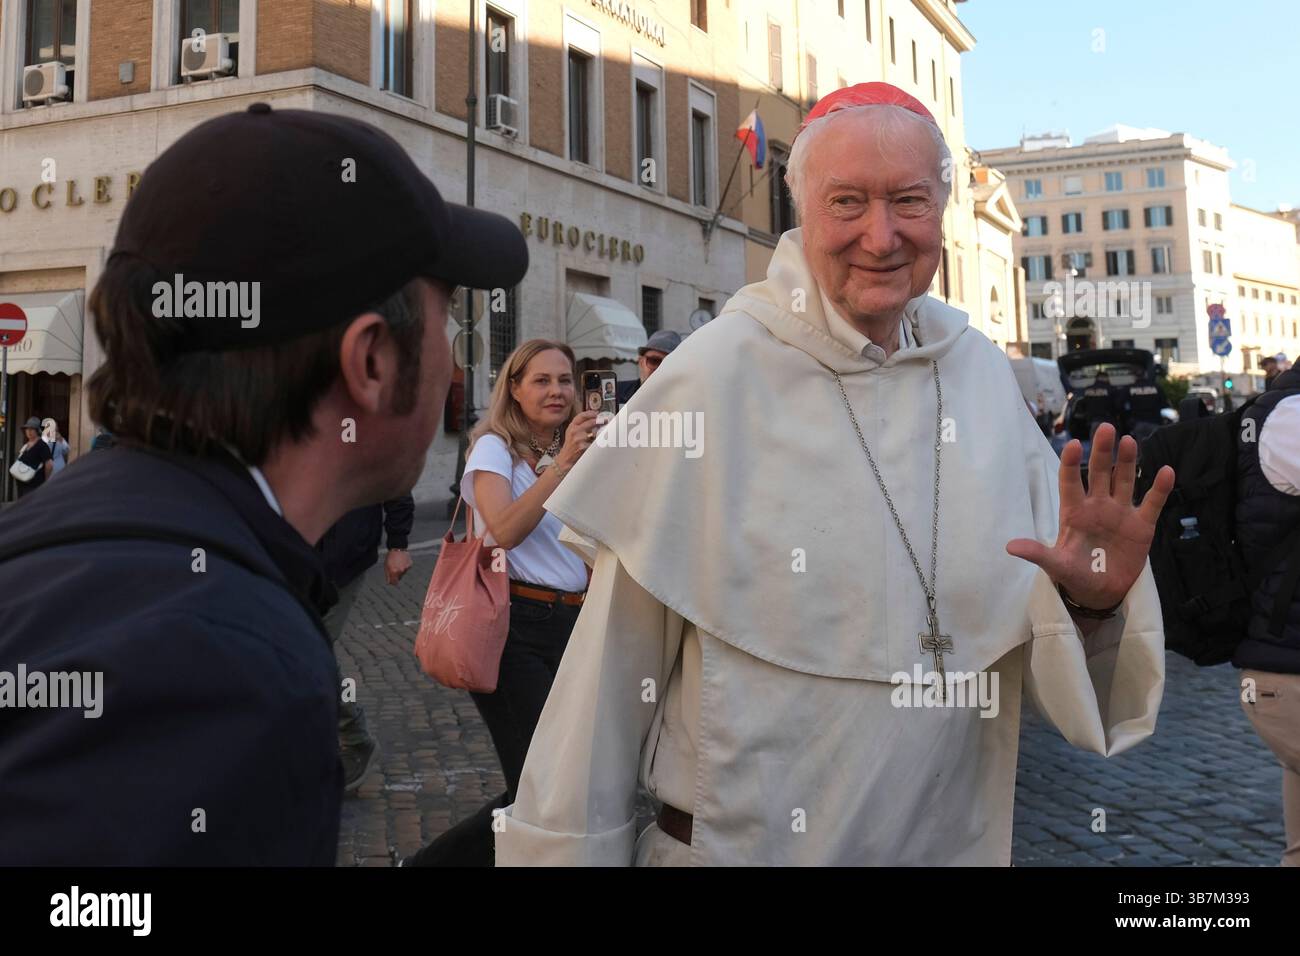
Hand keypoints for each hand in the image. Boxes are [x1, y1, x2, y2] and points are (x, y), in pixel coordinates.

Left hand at [384, 548, 411, 584]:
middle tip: (393, 568)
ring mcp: (406, 568)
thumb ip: (387, 575)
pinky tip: (402, 561)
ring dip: (400, 570)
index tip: (391, 581)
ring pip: (403, 573)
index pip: (395, 582)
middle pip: (399, 578)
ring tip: (397, 563)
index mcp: (394, 572)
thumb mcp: (386, 566)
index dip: (392, 582)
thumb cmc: (390, 556)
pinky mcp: (410, 564)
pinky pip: (407, 568)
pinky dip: (404, 566)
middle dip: (396, 575)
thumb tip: (389, 582)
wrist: (397, 547)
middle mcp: (401, 571)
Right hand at [556, 410, 600, 470]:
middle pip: (591, 422)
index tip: (598, 413)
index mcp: (572, 426)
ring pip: (595, 433)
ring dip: (599, 434)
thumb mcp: (571, 433)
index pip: (582, 416)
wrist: (565, 459)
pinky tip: (595, 446)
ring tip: (601, 436)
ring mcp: (578, 439)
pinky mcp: (583, 446)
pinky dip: (596, 444)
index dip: (591, 413)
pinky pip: (594, 443)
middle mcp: (574, 431)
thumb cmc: (570, 446)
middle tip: (605, 421)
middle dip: (600, 421)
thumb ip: (580, 425)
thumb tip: (594, 419)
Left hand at [1006, 424, 1173, 610]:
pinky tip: (1166, 471)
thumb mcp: (1056, 565)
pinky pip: (1152, 503)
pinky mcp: (1142, 525)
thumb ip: (1038, 553)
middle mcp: (1097, 506)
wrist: (1101, 592)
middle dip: (1102, 452)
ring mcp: (1120, 513)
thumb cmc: (1075, 574)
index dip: (1070, 463)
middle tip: (1106, 428)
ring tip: (1129, 441)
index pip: (1070, 481)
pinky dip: (1160, 489)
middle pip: (1099, 473)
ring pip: (1124, 480)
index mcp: (1074, 512)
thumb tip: (1010, 547)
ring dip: (1127, 461)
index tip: (1072, 444)